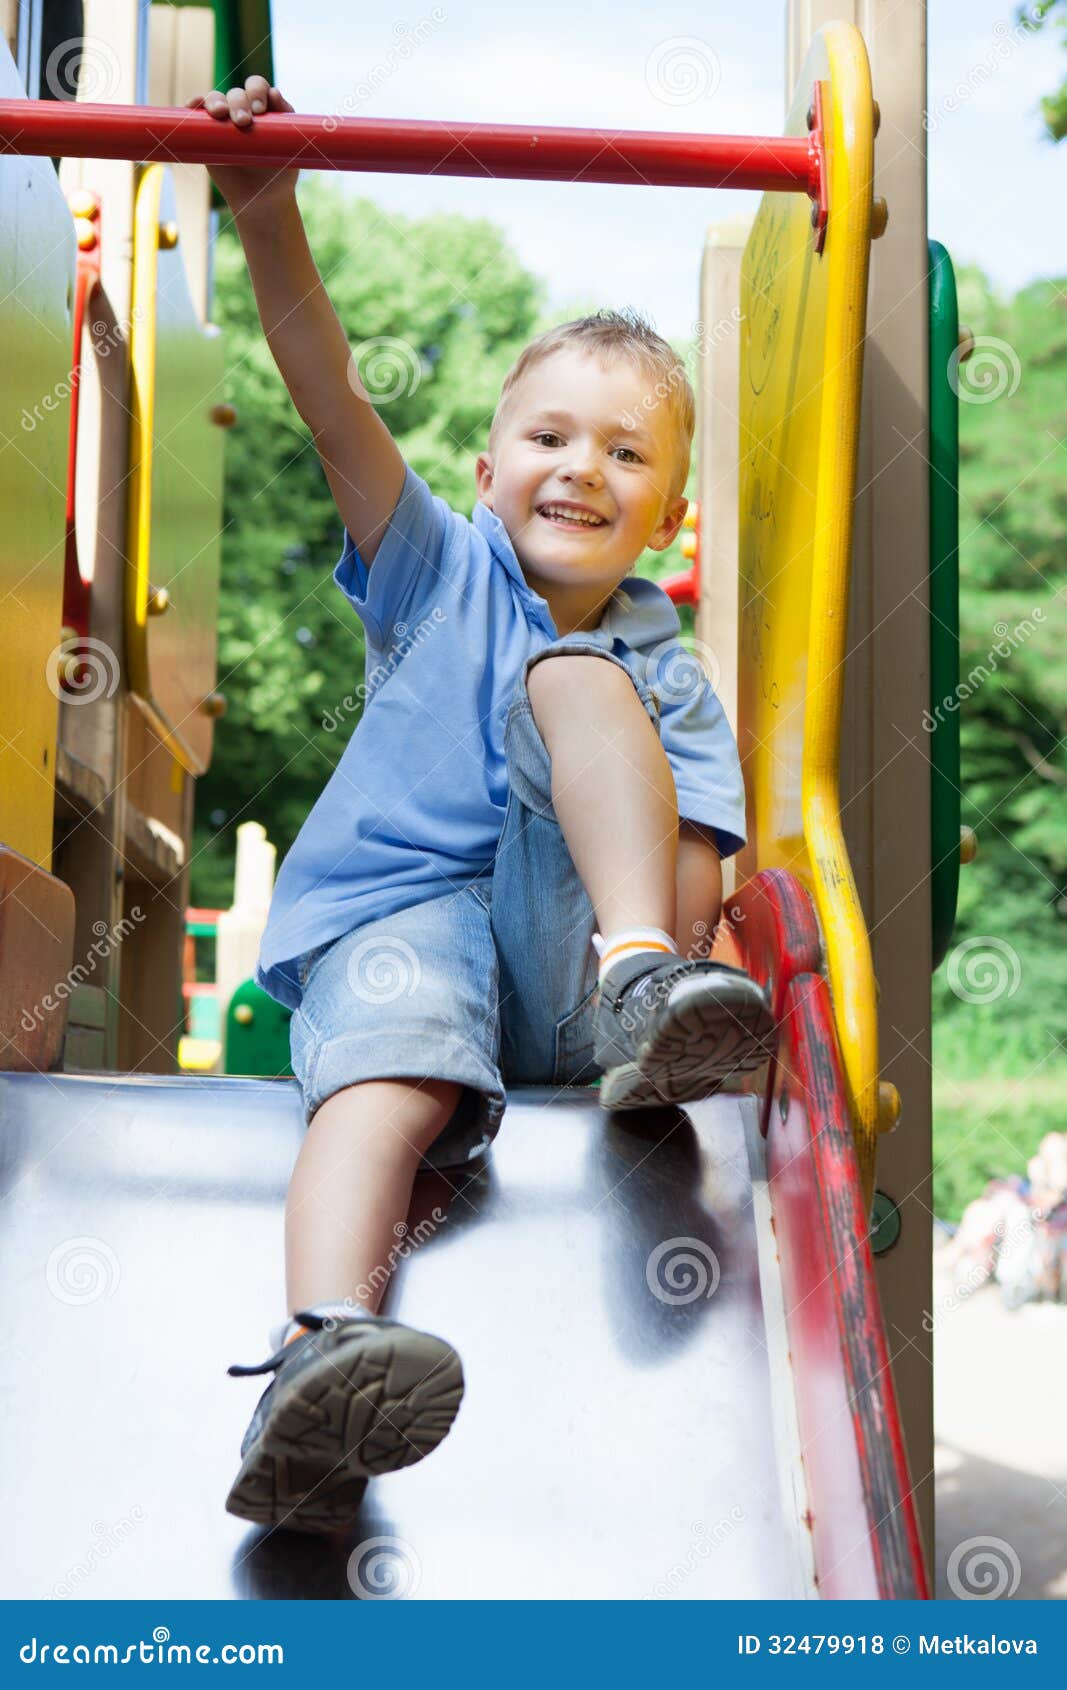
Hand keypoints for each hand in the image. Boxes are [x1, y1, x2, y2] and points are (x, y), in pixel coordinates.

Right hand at [186, 76, 297, 219]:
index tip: (260, 110)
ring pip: (215, 99)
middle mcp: (243, 109)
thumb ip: (286, 121)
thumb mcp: (289, 149)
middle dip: (239, 103)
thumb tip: (274, 93)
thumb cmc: (280, 173)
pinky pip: (198, 113)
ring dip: (216, 101)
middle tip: (244, 122)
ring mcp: (224, 120)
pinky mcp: (207, 132)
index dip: (257, 91)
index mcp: (265, 108)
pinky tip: (193, 105)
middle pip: (237, 94)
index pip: (258, 87)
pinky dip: (195, 105)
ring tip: (220, 114)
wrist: (261, 199)